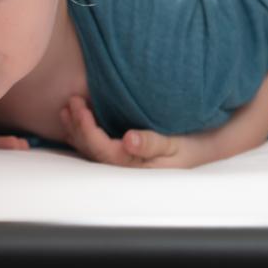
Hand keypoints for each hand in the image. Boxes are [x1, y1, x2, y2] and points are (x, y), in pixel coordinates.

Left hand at [60, 96, 198, 167]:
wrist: (200, 148)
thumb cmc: (188, 146)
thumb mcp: (175, 144)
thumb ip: (152, 143)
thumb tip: (128, 141)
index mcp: (134, 166)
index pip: (103, 150)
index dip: (88, 130)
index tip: (80, 108)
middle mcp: (123, 166)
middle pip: (92, 149)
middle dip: (78, 125)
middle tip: (71, 101)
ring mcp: (121, 160)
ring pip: (90, 148)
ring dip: (76, 128)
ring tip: (67, 108)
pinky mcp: (121, 152)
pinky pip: (96, 144)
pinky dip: (84, 130)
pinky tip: (76, 117)